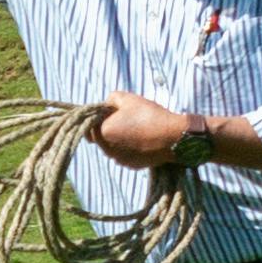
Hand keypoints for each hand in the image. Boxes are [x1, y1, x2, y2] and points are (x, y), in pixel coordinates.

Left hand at [84, 95, 209, 172]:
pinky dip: (128, 147)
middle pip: (99, 136)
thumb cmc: (149, 115)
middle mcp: (107, 149)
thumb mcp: (128, 98)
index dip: (98, 116)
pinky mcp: (131, 165)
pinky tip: (141, 139)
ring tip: (135, 128)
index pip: (89, 125)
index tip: (110, 111)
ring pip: (111, 146)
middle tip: (123, 118)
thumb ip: (111, 98)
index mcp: (103, 132)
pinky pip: (123, 154)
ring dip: (117, 138)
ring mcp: (119, 159)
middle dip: (107, 127)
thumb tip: (107, 105)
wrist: (172, 136)